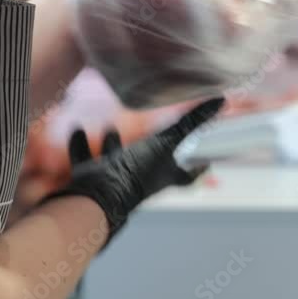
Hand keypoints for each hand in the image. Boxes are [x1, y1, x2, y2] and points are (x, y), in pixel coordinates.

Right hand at [45, 98, 223, 240]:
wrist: (97, 197)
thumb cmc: (136, 174)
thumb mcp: (168, 142)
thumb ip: (191, 123)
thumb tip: (219, 101)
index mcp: (162, 175)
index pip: (187, 174)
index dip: (198, 168)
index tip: (206, 161)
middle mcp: (140, 179)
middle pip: (148, 166)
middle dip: (147, 151)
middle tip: (149, 137)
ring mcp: (113, 179)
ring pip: (114, 161)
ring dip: (112, 145)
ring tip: (109, 128)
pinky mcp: (90, 178)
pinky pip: (85, 160)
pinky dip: (80, 145)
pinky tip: (77, 130)